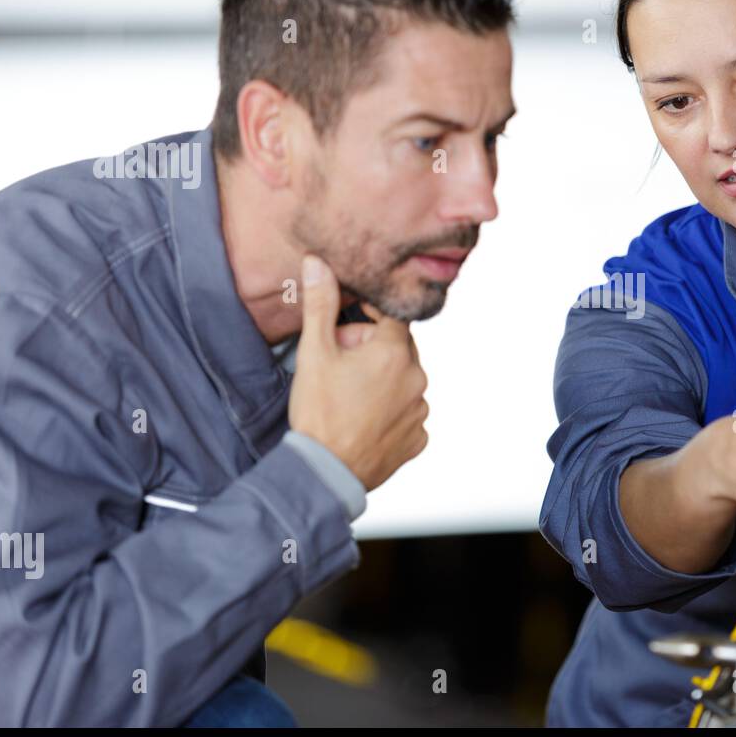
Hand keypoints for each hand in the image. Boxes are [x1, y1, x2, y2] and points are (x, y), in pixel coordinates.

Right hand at [288, 255, 428, 490]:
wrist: (324, 472)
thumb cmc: (319, 412)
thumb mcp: (315, 353)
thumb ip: (321, 305)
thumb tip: (318, 264)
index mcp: (396, 353)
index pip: (391, 317)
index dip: (367, 317)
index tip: (346, 327)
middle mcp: (417, 380)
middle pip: (397, 348)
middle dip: (371, 349)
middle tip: (339, 364)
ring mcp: (420, 411)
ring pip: (402, 381)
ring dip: (381, 380)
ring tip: (349, 395)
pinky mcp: (418, 438)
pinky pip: (407, 413)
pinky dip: (389, 411)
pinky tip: (363, 418)